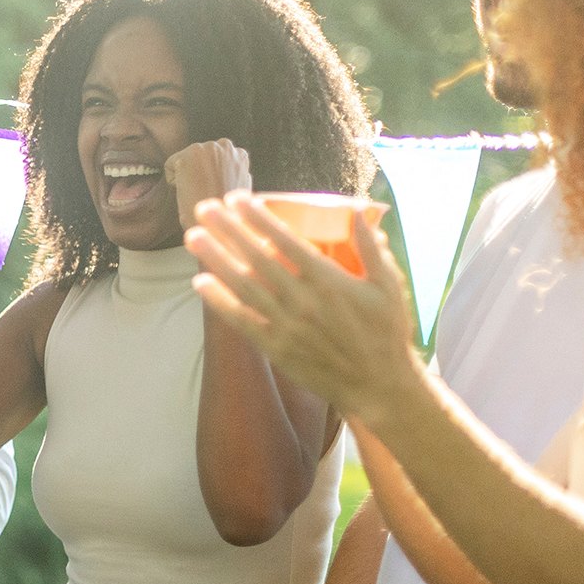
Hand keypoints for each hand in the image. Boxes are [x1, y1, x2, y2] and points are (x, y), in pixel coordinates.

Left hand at [163, 139, 251, 231]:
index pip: (214, 158)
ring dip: (186, 174)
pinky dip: (173, 179)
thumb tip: (232, 169)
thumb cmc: (226, 213)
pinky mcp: (189, 153)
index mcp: (240, 154)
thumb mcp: (240, 189)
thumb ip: (235, 173)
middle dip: (197, 171)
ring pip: (184, 159)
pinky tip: (187, 191)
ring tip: (197, 191)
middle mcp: (225, 145)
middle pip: (198, 155)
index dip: (210, 176)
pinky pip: (170, 165)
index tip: (212, 189)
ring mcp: (207, 147)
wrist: (216, 222)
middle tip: (203, 191)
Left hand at [185, 192, 421, 423]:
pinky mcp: (276, 348)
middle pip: (257, 259)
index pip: (286, 241)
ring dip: (216, 260)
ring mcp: (286, 326)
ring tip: (193, 237)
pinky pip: (242, 321)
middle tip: (204, 208)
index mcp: (329, 281)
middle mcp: (303, 301)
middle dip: (228, 231)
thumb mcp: (389, 285)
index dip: (258, 219)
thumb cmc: (386, 332)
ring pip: (243, 286)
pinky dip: (220, 302)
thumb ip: (372, 247)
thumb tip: (356, 210)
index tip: (237, 199)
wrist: (377, 385)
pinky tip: (200, 282)